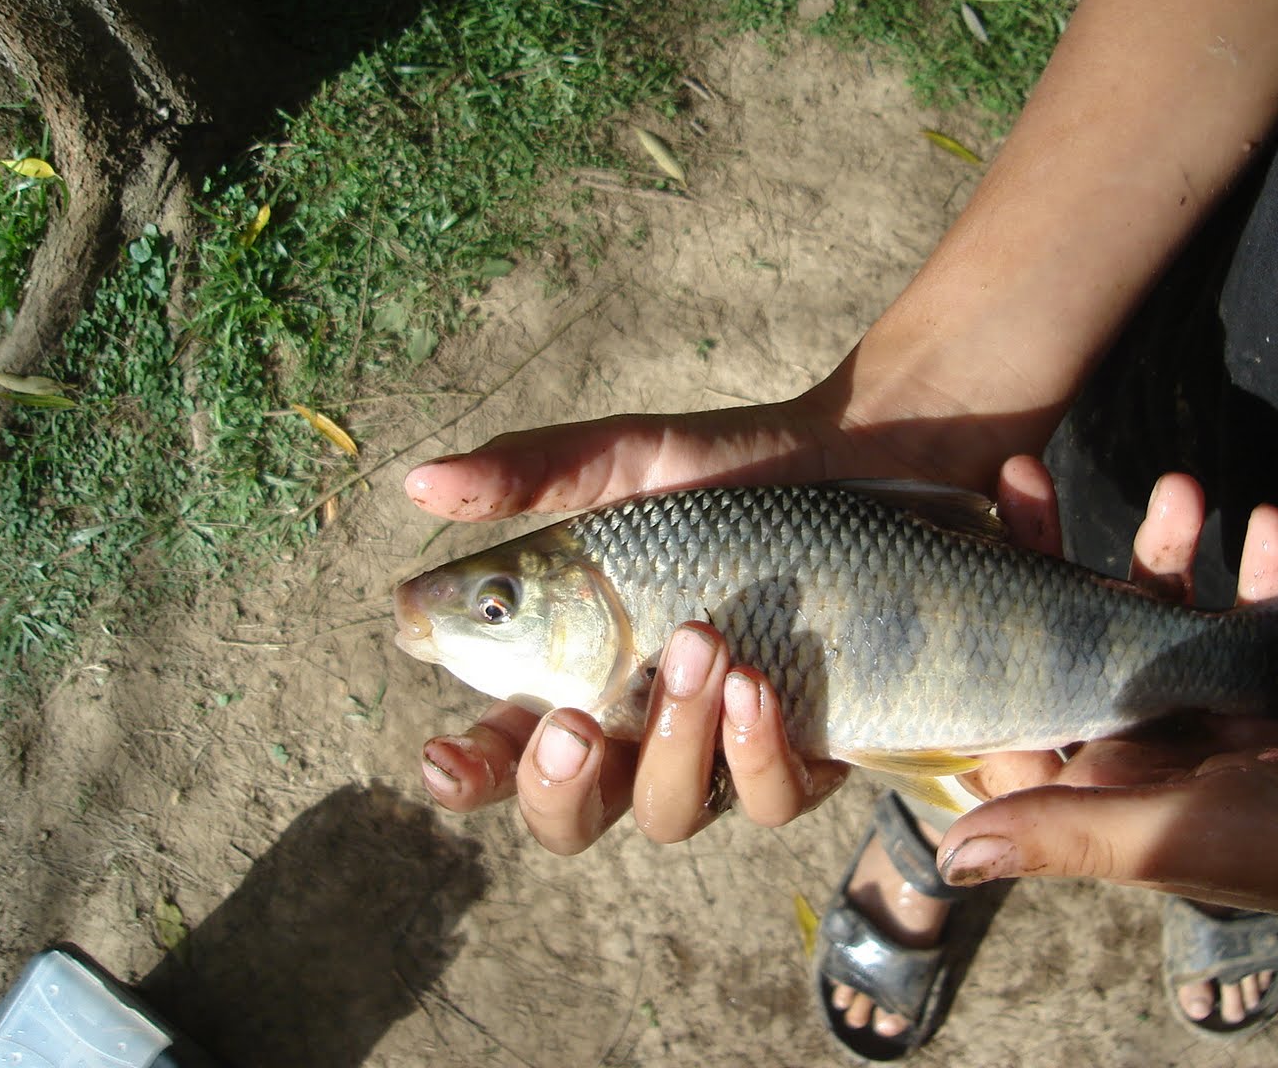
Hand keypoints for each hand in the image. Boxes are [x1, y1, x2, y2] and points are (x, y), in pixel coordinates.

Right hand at [413, 451, 1126, 849]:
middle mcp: (641, 726)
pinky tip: (761, 682)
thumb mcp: (629, 460)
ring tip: (699, 646)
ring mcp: (722, 747)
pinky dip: (759, 748)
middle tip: (572, 728)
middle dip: (559, 791)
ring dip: (676, 744)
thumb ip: (530, 475)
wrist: (858, 461)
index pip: (498, 745)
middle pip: (572, 816)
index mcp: (576, 671)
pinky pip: (772, 795)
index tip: (444, 756)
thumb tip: (418, 481)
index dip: (465, 770)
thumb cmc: (730, 470)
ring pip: (672, 812)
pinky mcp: (803, 749)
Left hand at [935, 488, 1277, 968]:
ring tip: (1182, 487)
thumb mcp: (1188, 837)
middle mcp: (1152, 757)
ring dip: (1166, 550)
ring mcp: (1218, 723)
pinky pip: (1252, 618)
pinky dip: (1257, 570)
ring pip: (1163, 620)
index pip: (1014, 710)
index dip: (978, 634)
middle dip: (1056, 561)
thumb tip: (946, 857)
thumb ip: (1068, 833)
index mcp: (1114, 795)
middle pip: (1075, 645)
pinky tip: (1270, 523)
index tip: (963, 548)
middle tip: (1028, 477)